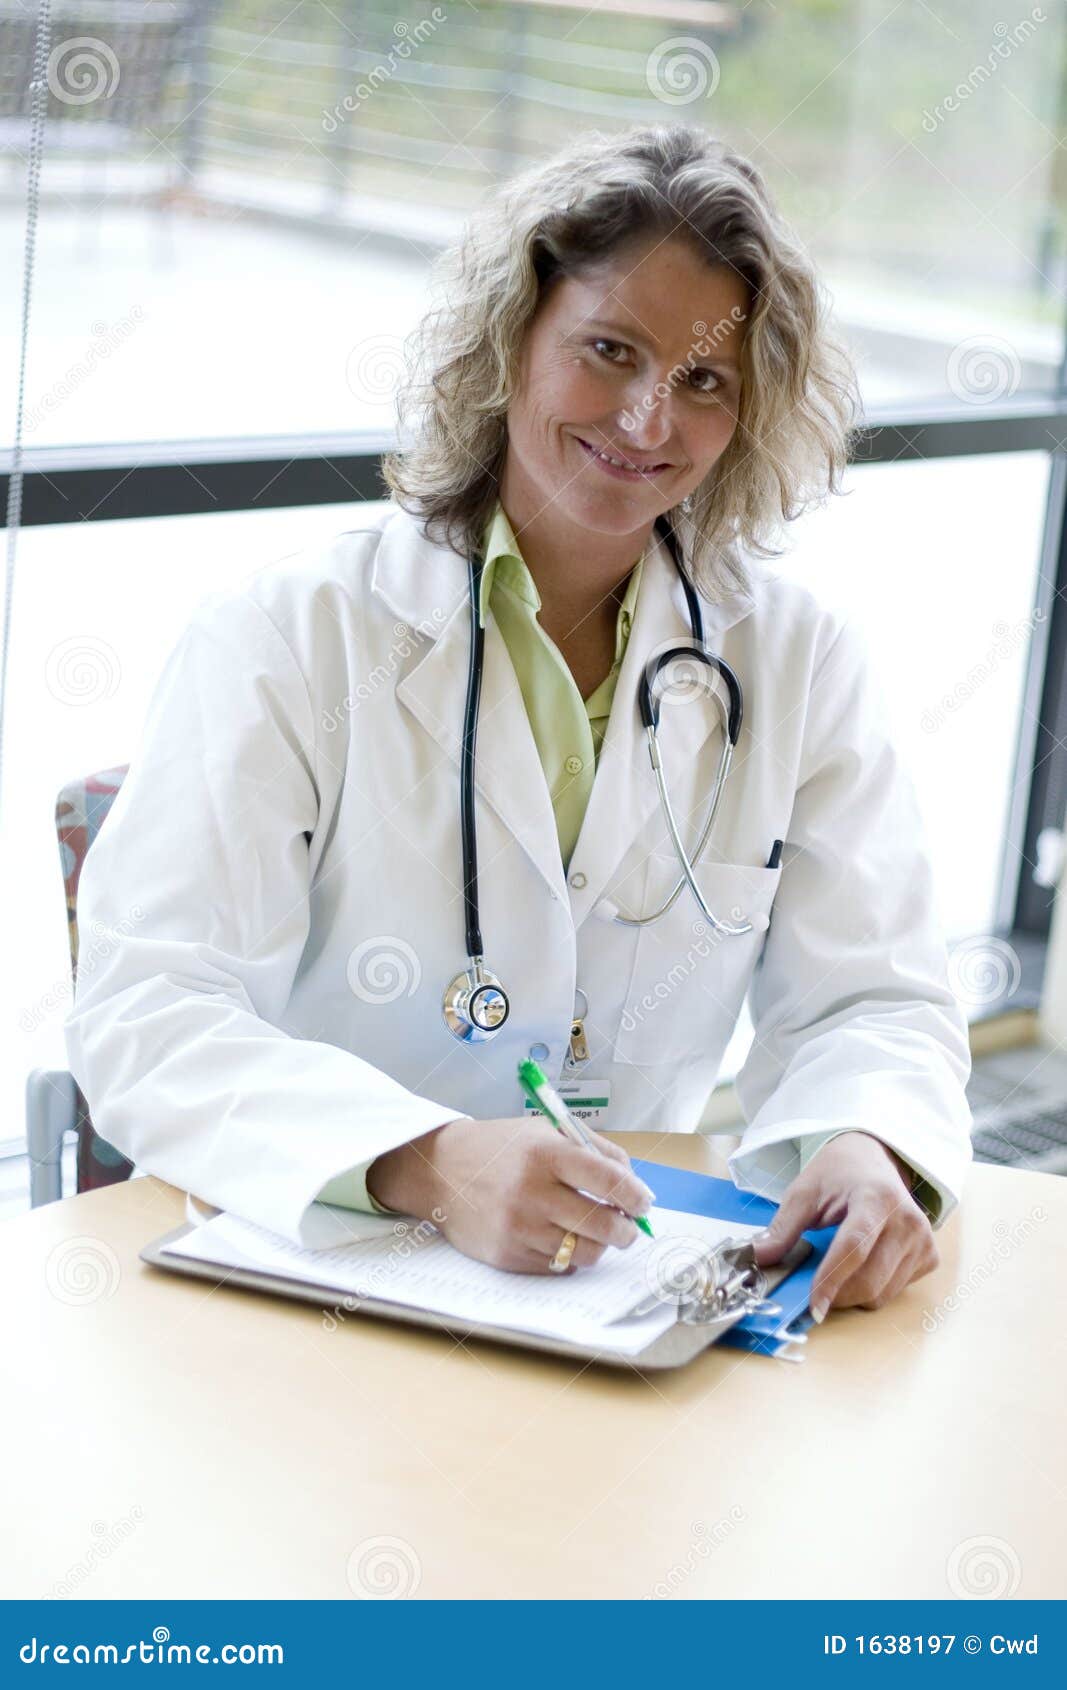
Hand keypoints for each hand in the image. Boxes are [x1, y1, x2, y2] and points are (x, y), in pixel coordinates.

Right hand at [366, 1117, 655, 1274]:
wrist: (439, 1171)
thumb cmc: (500, 1150)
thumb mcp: (544, 1132)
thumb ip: (593, 1151)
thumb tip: (635, 1185)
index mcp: (545, 1153)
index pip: (609, 1180)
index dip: (635, 1196)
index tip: (644, 1203)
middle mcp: (531, 1191)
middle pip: (602, 1224)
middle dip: (627, 1230)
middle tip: (629, 1227)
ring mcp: (517, 1227)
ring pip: (583, 1253)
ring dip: (601, 1247)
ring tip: (600, 1235)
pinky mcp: (506, 1255)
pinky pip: (556, 1266)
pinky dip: (570, 1257)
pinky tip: (564, 1240)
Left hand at [750, 1131, 937, 1320]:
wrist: (875, 1159)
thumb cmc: (838, 1174)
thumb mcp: (804, 1192)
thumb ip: (783, 1227)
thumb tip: (757, 1258)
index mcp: (876, 1198)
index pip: (854, 1249)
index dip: (831, 1281)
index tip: (813, 1306)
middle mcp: (908, 1220)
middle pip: (870, 1280)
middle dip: (837, 1294)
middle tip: (814, 1289)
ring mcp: (923, 1240)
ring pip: (882, 1293)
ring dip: (853, 1294)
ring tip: (837, 1270)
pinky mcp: (930, 1256)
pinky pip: (895, 1291)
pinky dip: (873, 1289)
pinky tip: (864, 1265)